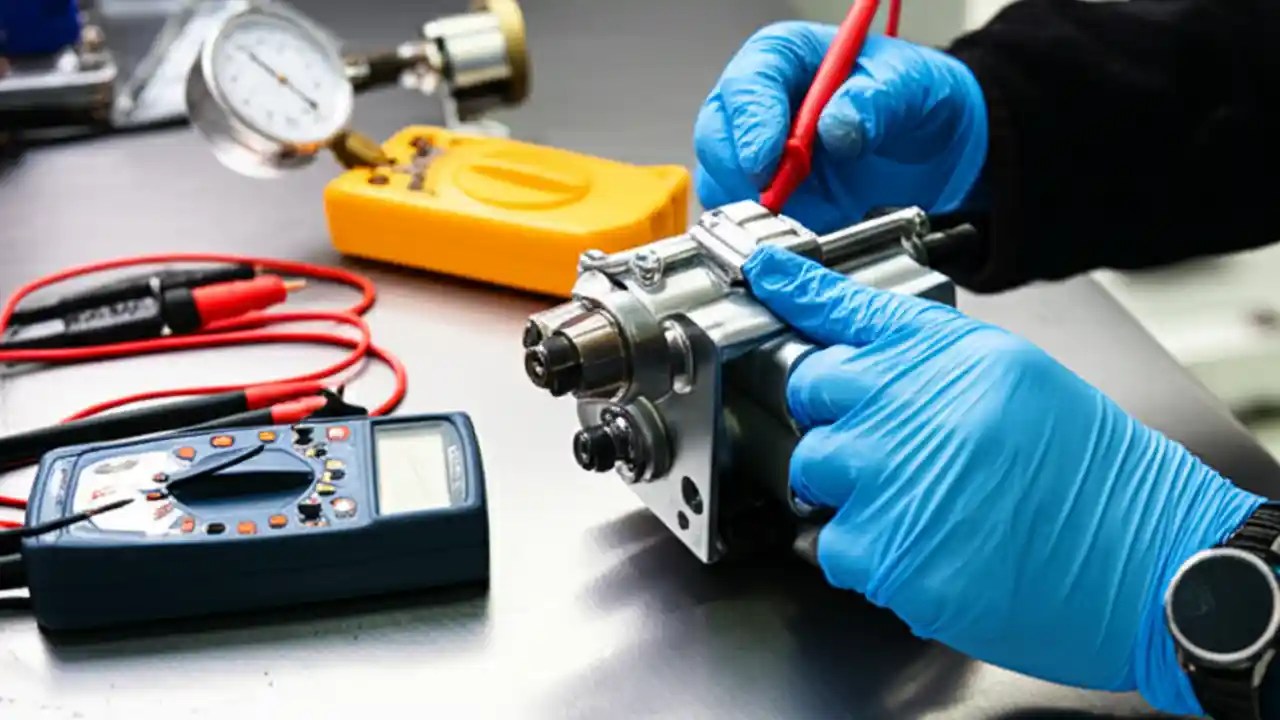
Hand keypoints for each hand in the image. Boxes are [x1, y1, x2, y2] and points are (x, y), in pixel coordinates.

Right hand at [695, 22, 987, 232]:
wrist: (931, 144)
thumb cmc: (910, 98)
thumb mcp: (909, 85)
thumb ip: (875, 101)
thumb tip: (835, 127)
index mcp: (784, 59)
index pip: (747, 85)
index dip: (751, 124)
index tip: (767, 160)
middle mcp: (759, 104)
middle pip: (717, 135)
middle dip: (741, 171)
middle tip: (776, 196)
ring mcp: (756, 153)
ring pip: (721, 181)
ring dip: (751, 205)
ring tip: (800, 214)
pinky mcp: (765, 197)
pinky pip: (744, 218)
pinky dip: (766, 231)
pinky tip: (803, 227)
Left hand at [742, 245, 1263, 714]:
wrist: (1148, 558)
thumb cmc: (1095, 476)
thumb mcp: (1019, 381)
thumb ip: (936, 367)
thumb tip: (872, 370)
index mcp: (944, 353)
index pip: (845, 307)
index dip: (793, 288)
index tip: (760, 272)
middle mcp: (906, 401)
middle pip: (809, 388)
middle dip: (833, 417)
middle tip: (884, 447)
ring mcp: (888, 475)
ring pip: (810, 469)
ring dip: (846, 489)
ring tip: (916, 506)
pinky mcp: (882, 549)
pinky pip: (830, 544)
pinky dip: (864, 553)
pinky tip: (922, 549)